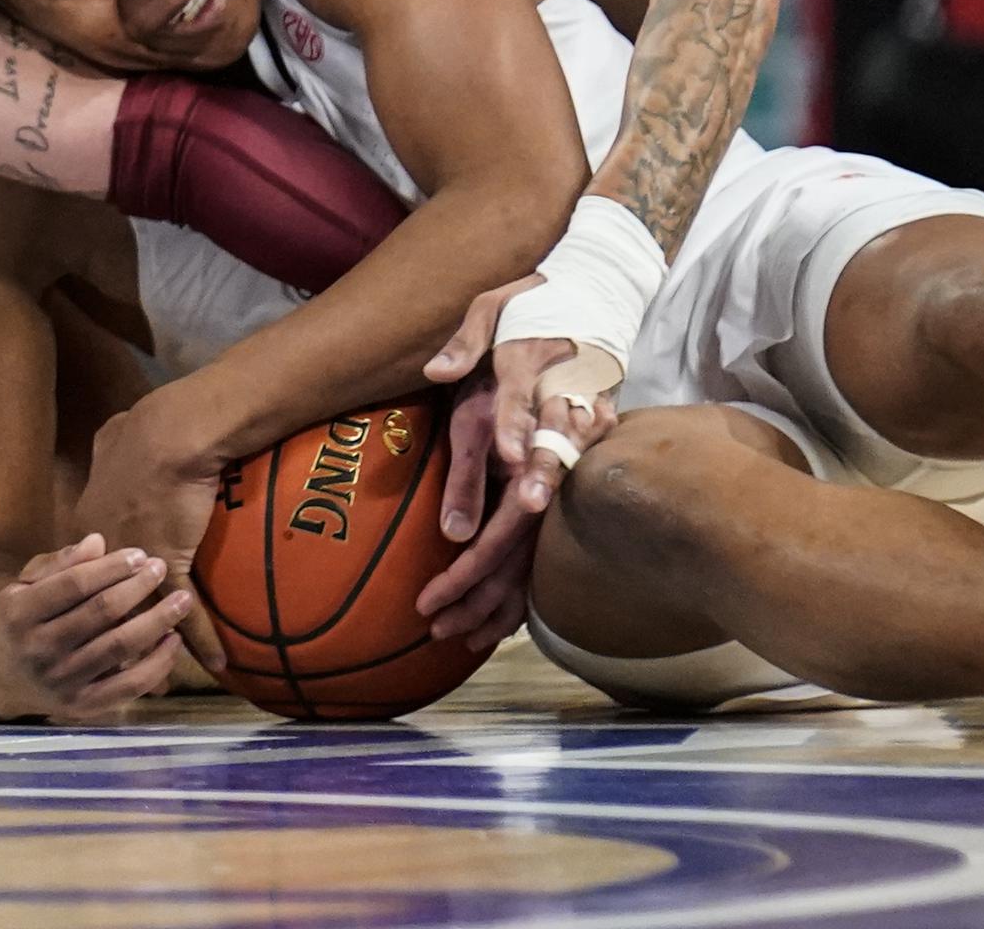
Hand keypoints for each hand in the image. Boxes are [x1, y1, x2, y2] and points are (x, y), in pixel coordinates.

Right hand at [0, 535, 193, 721]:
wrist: (3, 679)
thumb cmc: (22, 621)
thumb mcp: (25, 585)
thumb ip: (59, 563)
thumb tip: (97, 542)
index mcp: (18, 613)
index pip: (74, 584)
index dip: (111, 567)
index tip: (140, 554)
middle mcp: (38, 649)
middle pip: (101, 613)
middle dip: (138, 587)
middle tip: (161, 568)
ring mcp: (61, 682)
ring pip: (120, 647)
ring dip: (157, 621)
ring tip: (182, 600)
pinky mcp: (82, 706)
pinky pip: (128, 685)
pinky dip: (157, 663)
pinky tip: (175, 640)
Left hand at [70, 406, 228, 676]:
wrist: (172, 433)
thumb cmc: (146, 428)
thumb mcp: (114, 433)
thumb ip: (108, 444)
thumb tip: (111, 433)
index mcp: (90, 523)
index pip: (84, 580)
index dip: (90, 603)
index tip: (94, 624)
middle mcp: (107, 553)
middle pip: (102, 610)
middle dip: (108, 643)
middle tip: (115, 670)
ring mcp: (137, 563)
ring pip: (138, 619)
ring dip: (148, 652)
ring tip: (155, 683)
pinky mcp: (172, 565)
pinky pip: (186, 611)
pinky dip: (200, 639)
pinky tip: (214, 663)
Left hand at [410, 375, 541, 650]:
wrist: (556, 346)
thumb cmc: (506, 376)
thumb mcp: (475, 417)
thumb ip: (466, 474)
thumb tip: (453, 534)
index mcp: (529, 478)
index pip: (496, 542)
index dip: (462, 577)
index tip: (426, 604)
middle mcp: (550, 497)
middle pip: (512, 566)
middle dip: (472, 603)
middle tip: (432, 629)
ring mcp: (557, 504)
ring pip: (528, 573)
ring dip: (492, 610)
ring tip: (455, 637)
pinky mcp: (556, 507)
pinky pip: (539, 565)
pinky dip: (517, 600)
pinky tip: (496, 624)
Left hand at [424, 276, 622, 517]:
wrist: (595, 286)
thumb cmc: (531, 303)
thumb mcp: (491, 306)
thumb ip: (465, 342)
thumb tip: (435, 372)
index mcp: (525, 355)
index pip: (518, 394)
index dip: (514, 424)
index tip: (507, 455)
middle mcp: (557, 377)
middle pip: (551, 427)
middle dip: (542, 466)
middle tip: (529, 504)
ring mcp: (585, 393)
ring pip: (575, 440)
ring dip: (560, 473)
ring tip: (539, 507)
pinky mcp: (601, 403)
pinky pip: (596, 438)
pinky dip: (585, 461)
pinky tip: (569, 492)